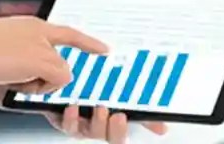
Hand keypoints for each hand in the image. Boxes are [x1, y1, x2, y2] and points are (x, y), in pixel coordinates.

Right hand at [0, 16, 107, 89]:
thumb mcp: (1, 51)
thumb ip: (21, 58)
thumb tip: (33, 76)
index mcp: (29, 25)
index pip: (66, 32)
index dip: (87, 42)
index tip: (104, 50)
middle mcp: (40, 31)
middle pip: (61, 64)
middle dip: (44, 78)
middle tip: (12, 73)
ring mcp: (43, 44)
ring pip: (60, 75)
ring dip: (37, 84)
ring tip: (8, 72)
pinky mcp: (44, 59)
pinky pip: (56, 82)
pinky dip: (37, 87)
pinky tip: (14, 76)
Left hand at [45, 104, 168, 141]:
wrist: (65, 87)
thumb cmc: (95, 96)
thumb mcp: (122, 101)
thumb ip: (142, 115)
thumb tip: (162, 128)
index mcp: (110, 125)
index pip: (120, 136)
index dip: (122, 130)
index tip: (124, 117)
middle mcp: (95, 127)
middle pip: (105, 136)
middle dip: (112, 128)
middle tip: (115, 114)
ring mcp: (78, 124)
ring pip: (86, 131)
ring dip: (94, 122)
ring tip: (98, 108)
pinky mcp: (61, 119)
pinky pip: (65, 124)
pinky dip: (70, 118)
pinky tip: (73, 107)